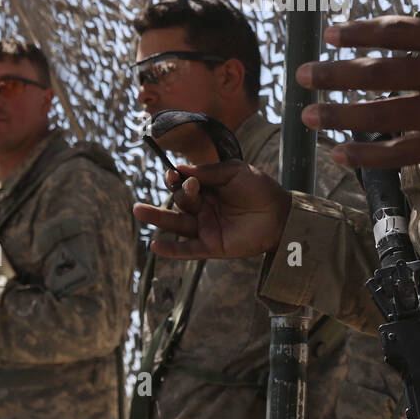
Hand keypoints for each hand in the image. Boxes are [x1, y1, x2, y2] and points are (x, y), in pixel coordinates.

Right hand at [132, 162, 291, 259]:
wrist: (281, 215)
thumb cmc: (260, 190)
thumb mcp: (234, 172)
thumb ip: (208, 172)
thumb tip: (179, 169)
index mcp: (209, 189)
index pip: (185, 184)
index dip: (176, 179)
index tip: (172, 173)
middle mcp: (205, 208)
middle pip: (180, 201)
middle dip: (178, 193)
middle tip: (182, 185)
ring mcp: (206, 227)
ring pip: (177, 224)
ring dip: (158, 217)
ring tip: (138, 210)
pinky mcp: (211, 245)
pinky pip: (187, 249)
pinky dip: (171, 249)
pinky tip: (155, 245)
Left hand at [297, 0, 419, 168]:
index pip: (396, 32)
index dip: (359, 33)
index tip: (329, 35)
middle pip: (379, 73)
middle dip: (335, 74)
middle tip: (301, 74)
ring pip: (383, 115)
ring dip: (341, 116)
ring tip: (308, 115)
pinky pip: (401, 153)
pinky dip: (368, 156)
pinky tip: (338, 155)